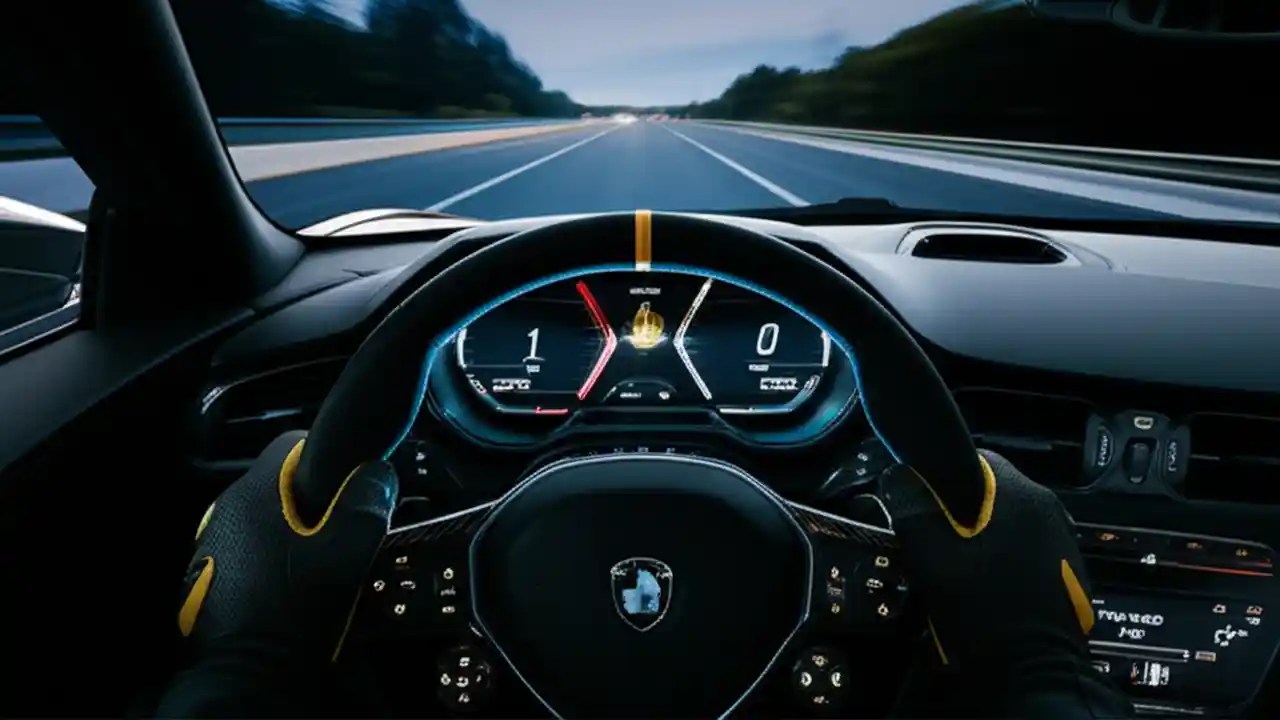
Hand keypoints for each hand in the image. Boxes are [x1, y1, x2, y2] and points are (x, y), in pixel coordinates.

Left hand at [158, 431, 397, 715]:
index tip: (353, 487)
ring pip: (264, 518)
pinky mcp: (207, 576)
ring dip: (292, 531)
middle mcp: (224, 511)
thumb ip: (365, 506)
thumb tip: (378, 472)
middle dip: (314, 501)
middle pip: (279, 483)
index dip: (330, 459)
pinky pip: (249, 549)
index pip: (293, 443)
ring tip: (319, 564)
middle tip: (343, 534)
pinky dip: (271, 557)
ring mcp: (211, 545)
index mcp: (253, 495)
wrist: (246, 677)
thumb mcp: (344, 556)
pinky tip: (290, 587)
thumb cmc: (294, 610)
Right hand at [882, 450, 1127, 715]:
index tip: (924, 506)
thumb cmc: (982, 609)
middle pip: (993, 493)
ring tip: (962, 571)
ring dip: (985, 537)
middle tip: (937, 545)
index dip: (943, 479)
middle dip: (962, 512)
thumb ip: (912, 508)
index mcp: (1020, 495)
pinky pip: (1028, 549)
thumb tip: (898, 474)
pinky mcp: (1069, 570)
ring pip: (1010, 522)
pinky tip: (990, 588)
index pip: (976, 458)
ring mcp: (1064, 540)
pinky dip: (1007, 559)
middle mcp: (1049, 509)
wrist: (1033, 671)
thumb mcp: (932, 558)